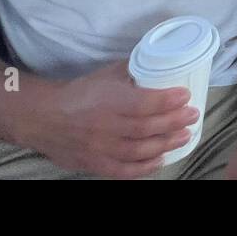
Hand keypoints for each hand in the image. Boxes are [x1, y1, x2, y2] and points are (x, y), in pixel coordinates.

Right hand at [27, 60, 199, 178]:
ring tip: (184, 136)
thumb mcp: (106, 75)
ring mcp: (99, 149)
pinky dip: (143, 168)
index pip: (143, 103)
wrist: (43, 118)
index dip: (167, 101)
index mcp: (107, 101)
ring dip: (165, 144)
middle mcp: (104, 126)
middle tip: (192, 116)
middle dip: (173, 122)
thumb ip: (132, 71)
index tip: (185, 95)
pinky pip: (123, 171)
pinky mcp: (94, 164)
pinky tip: (160, 160)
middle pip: (146, 128)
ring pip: (138, 151)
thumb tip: (161, 64)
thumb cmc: (80, 94)